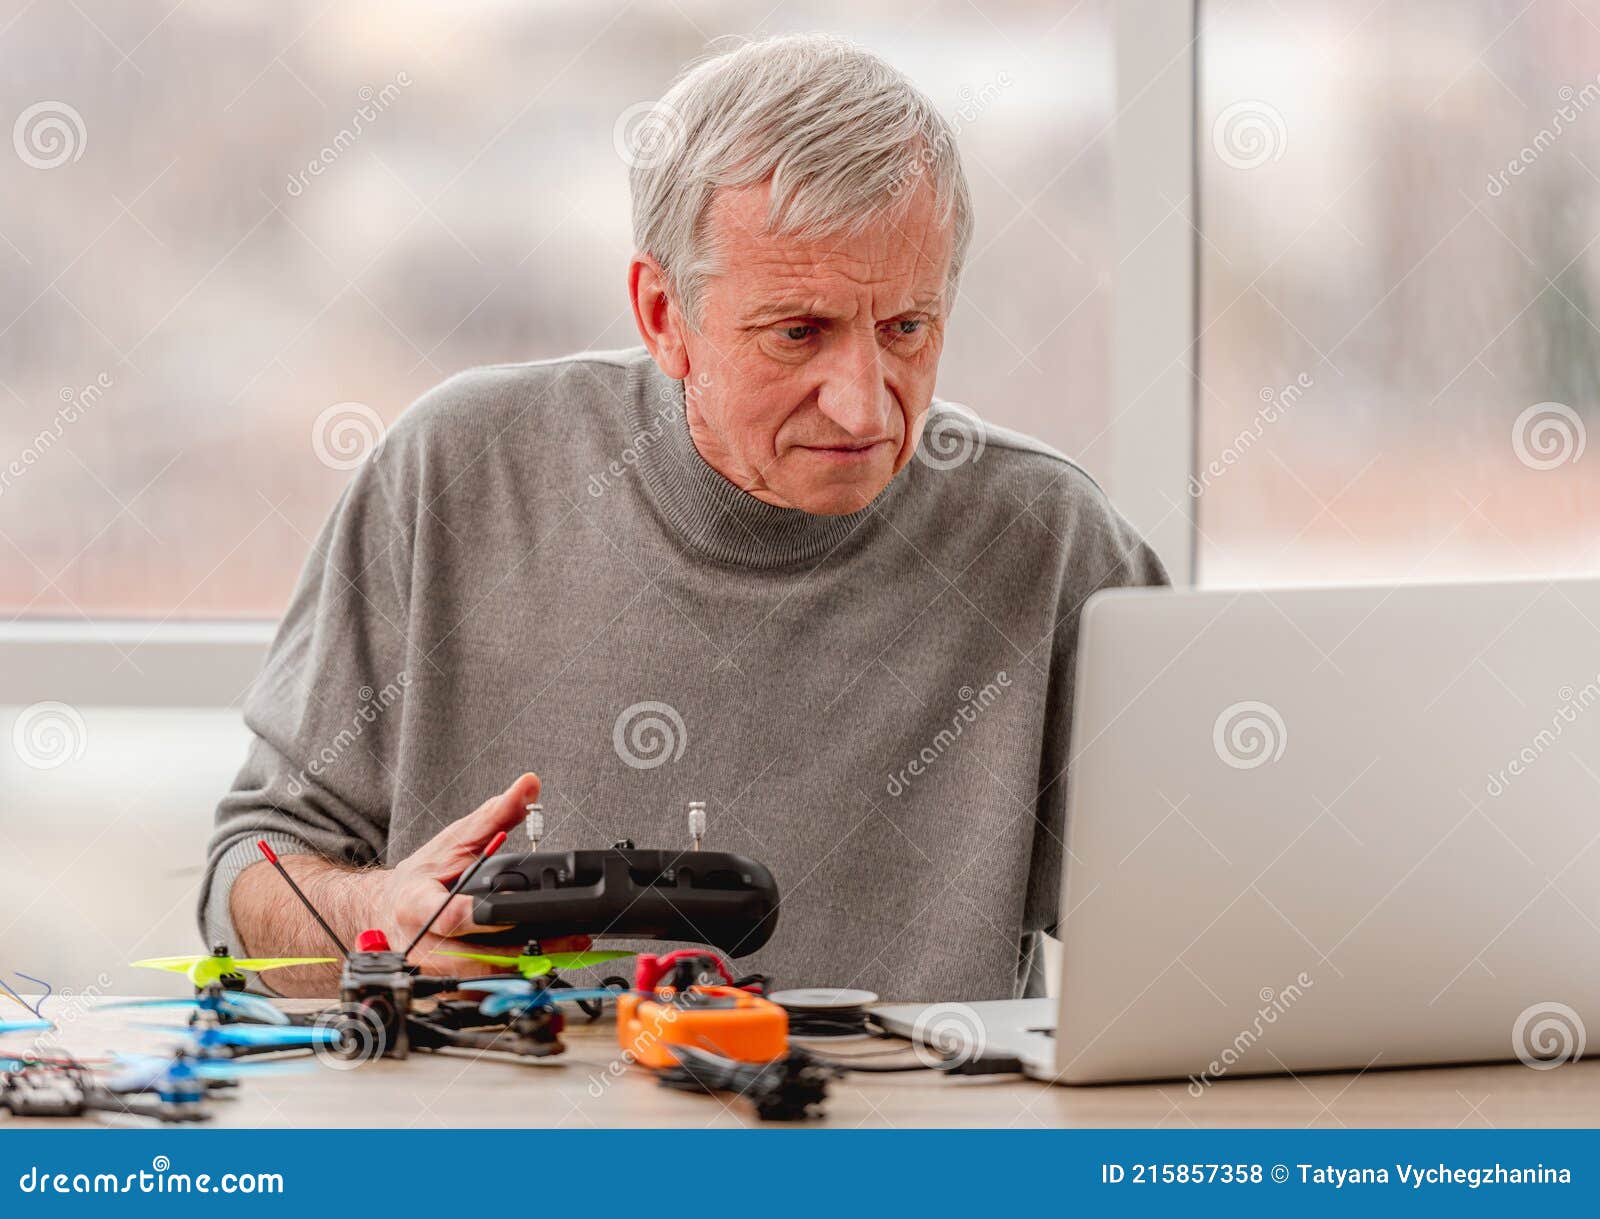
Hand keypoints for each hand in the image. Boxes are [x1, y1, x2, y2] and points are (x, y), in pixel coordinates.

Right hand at [371, 772, 586, 976]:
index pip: (454, 916)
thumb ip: (494, 816)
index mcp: (417, 904)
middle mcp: (421, 945)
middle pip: (478, 957)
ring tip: (566, 951)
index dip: (487, 915)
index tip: (520, 909)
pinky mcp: (441, 990)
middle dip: (527, 950)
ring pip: (484, 981)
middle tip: (571, 939)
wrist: (385, 911)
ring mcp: (430, 973)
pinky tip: (540, 968)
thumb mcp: (455, 840)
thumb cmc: (422, 877)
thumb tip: (528, 786)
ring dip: (526, 970)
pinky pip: (481, 994)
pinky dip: (511, 984)